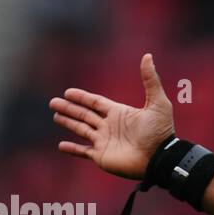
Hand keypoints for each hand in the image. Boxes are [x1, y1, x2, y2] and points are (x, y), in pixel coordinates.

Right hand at [49, 53, 174, 179]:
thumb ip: (151, 80)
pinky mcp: (102, 157)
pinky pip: (83, 152)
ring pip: (81, 130)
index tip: (68, 92)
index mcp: (119, 113)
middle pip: (85, 114)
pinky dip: (72, 149)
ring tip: (55, 116)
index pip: (95, 103)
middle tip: (53, 102)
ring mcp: (105, 142)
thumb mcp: (158, 103)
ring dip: (68, 123)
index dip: (82, 97)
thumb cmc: (160, 132)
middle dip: (69, 108)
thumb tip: (148, 56)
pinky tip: (61, 146)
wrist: (159, 158)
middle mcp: (110, 126)